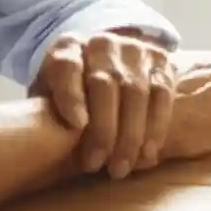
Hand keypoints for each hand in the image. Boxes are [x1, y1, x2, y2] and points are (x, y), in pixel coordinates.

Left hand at [32, 31, 175, 178]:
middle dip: (104, 130)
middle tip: (98, 165)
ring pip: (137, 91)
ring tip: (122, 167)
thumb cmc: (69, 94)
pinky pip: (162, 95)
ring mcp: (134, 49)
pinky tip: (147, 153)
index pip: (66, 66)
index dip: (71, 96)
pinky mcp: (160, 60)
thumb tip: (52, 142)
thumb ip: (48, 112)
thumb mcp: (48, 97)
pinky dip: (156, 127)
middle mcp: (102, 43)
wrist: (105, 69)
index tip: (76, 127)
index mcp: (66, 48)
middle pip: (105, 83)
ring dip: (131, 135)